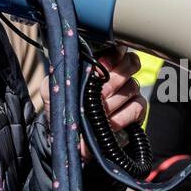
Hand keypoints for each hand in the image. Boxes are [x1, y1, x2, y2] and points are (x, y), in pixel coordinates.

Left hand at [41, 46, 145, 160]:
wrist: (73, 142)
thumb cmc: (65, 113)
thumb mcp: (53, 92)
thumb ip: (59, 74)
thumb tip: (67, 64)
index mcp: (100, 66)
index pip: (117, 49)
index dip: (112, 55)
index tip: (99, 67)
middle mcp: (118, 76)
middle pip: (130, 62)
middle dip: (113, 79)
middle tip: (99, 93)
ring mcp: (129, 92)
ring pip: (132, 86)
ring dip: (113, 101)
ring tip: (99, 112)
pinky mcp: (137, 111)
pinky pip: (137, 106)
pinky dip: (123, 116)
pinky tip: (110, 123)